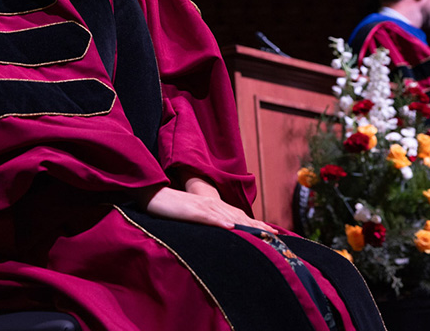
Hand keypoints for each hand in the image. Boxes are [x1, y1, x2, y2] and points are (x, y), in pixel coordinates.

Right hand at [141, 187, 276, 233]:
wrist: (154, 195)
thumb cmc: (172, 208)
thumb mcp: (193, 215)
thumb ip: (207, 221)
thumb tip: (221, 232)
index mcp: (213, 206)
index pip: (238, 216)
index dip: (255, 224)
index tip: (271, 233)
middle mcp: (212, 204)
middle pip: (239, 215)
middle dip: (258, 225)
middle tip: (276, 234)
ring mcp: (202, 207)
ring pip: (228, 216)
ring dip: (246, 224)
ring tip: (262, 233)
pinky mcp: (191, 211)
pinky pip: (208, 216)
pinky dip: (221, 221)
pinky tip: (232, 227)